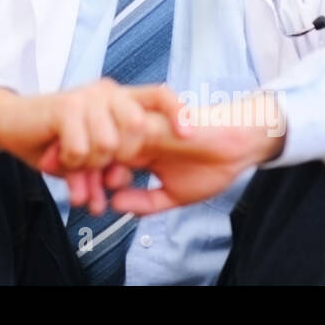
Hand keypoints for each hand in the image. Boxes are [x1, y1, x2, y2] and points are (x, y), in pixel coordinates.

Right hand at [0, 79, 187, 215]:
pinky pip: (83, 149)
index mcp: (119, 98)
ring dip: (90, 166)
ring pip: (109, 145)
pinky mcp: (66, 105)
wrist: (10, 123)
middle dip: (121, 159)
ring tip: (75, 166)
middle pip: (139, 125)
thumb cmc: (54, 140)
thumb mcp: (93, 151)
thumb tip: (135, 182)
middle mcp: (107, 91)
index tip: (190, 136)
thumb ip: (117, 161)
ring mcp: (87, 96)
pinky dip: (72, 162)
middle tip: (100, 173)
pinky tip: (60, 156)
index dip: (179, 112)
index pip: (160, 94)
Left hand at [104, 90, 288, 216]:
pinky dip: (119, 149)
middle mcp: (135, 137)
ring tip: (107, 185)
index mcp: (135, 152)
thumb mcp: (173, 195)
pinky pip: (127, 128)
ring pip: (106, 136)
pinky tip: (122, 172)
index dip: (89, 181)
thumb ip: (145, 203)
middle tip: (86, 197)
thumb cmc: (211, 166)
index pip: (101, 163)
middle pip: (96, 148)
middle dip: (86, 172)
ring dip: (100, 163)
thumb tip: (115, 206)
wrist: (238, 147)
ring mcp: (143, 126)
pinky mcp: (155, 117)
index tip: (86, 202)